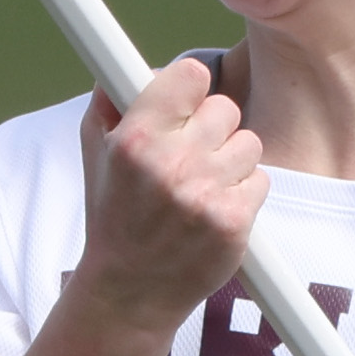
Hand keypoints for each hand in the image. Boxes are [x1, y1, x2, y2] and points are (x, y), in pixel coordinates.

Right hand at [72, 55, 266, 348]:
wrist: (128, 291)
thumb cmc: (114, 217)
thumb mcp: (95, 155)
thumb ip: (110, 102)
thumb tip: (130, 64)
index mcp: (135, 140)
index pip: (192, 74)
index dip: (190, 88)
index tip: (185, 104)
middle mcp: (170, 163)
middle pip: (225, 107)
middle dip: (211, 128)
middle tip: (190, 155)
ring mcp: (205, 194)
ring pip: (248, 143)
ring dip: (230, 161)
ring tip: (201, 186)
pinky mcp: (233, 221)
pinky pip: (259, 179)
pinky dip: (242, 193)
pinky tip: (213, 210)